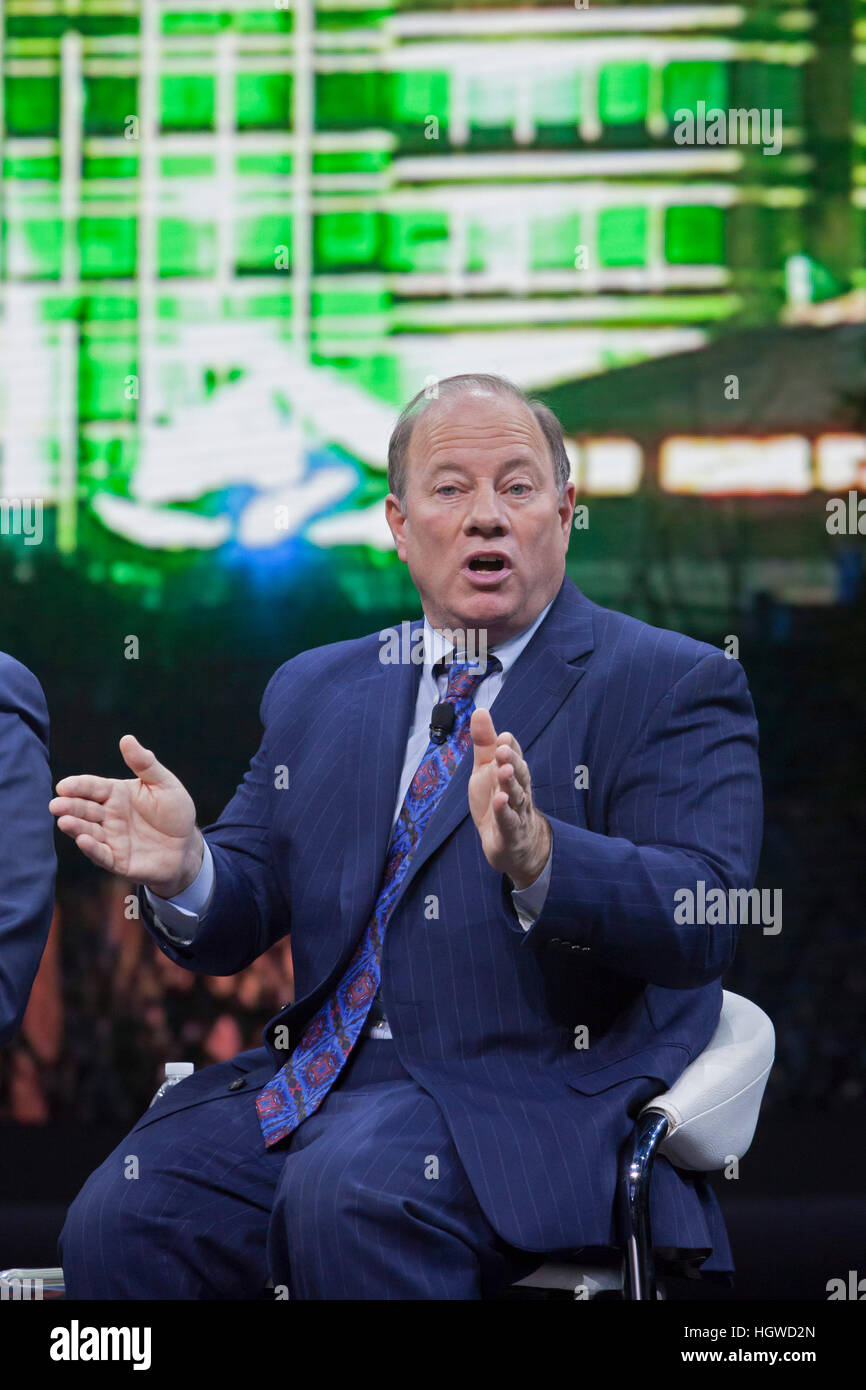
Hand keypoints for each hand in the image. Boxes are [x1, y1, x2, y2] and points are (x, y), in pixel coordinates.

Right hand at [49, 735, 202, 897]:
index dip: (78, 786)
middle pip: (85, 809)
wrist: (186, 846)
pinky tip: (83, 840)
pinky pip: (102, 854)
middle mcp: (108, 815)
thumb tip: (126, 738)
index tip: (64, 786)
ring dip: (75, 827)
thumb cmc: (174, 811)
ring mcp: (111, 838)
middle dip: (70, 806)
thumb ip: (145, 764)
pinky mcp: (117, 860)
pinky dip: (92, 848)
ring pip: (88, 831)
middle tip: (56, 804)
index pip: (92, 787)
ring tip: (64, 821)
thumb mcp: (164, 784)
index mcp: (115, 794)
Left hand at [468, 708, 551, 888]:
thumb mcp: (486, 770)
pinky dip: (504, 811)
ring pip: (516, 795)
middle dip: (512, 761)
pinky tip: (500, 801)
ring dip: (510, 782)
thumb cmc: (498, 801)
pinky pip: (508, 821)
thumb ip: (485, 743)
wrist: (514, 844)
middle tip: (504, 749)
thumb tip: (480, 710)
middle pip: (518, 774)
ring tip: (503, 770)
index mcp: (513, 774)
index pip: (515, 757)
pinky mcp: (510, 832)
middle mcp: (518, 790)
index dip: (510, 747)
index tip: (504, 736)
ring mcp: (516, 812)